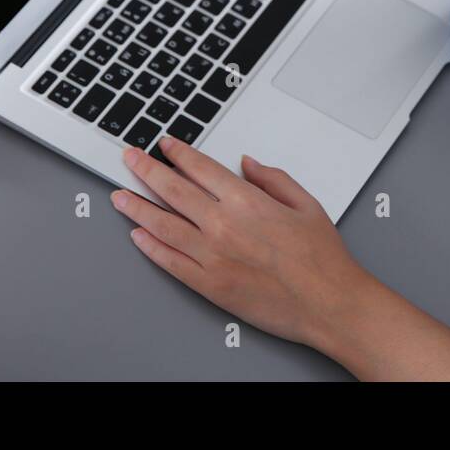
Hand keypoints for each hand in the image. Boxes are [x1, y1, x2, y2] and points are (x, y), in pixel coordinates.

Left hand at [111, 137, 370, 349]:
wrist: (329, 303)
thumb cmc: (322, 258)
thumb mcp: (306, 204)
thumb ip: (273, 179)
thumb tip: (248, 164)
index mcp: (247, 201)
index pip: (201, 169)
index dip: (178, 154)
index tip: (163, 145)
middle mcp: (223, 225)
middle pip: (173, 191)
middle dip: (146, 170)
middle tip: (129, 159)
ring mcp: (212, 257)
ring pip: (162, 225)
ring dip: (137, 207)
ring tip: (120, 196)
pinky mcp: (209, 285)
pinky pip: (170, 262)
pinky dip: (150, 248)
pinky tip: (138, 236)